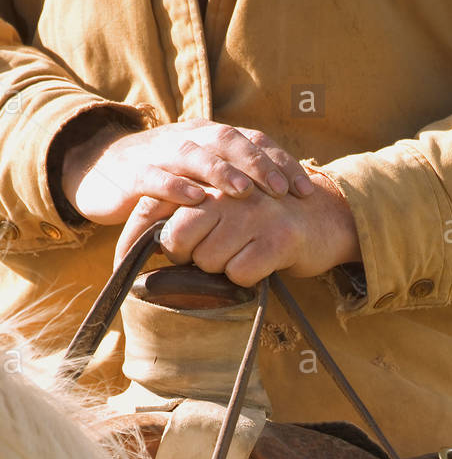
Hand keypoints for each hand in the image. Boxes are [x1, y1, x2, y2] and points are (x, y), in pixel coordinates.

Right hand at [61, 119, 313, 226]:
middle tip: (282, 191)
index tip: (306, 190)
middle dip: (259, 165)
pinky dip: (176, 187)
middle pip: (228, 142)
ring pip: (195, 155)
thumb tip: (283, 206)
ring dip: (222, 172)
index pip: (252, 142)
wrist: (100, 170)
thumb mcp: (202, 177)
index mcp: (209, 137)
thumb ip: (235, 183)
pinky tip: (196, 199)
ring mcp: (160, 153)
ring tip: (244, 192)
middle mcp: (188, 137)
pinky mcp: (134, 173)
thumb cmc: (163, 178)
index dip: (281, 162)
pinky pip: (156, 177)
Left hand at [114, 169, 361, 283]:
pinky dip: (246, 279)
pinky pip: (240, 275)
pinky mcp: (277, 240)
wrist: (325, 219)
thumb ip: (186, 213)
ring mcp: (252, 214)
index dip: (135, 239)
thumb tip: (146, 240)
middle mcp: (227, 192)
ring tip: (242, 253)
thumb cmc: (265, 220)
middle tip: (208, 256)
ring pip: (208, 261)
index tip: (119, 266)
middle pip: (178, 240)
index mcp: (208, 180)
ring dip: (221, 269)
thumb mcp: (223, 207)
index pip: (155, 208)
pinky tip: (260, 263)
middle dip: (186, 257)